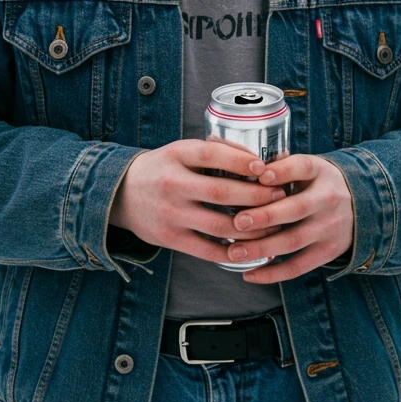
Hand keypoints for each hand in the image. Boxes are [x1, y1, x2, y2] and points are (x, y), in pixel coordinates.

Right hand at [108, 139, 288, 263]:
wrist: (121, 193)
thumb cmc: (162, 168)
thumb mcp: (180, 150)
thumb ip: (213, 151)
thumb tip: (254, 159)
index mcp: (176, 155)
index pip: (212, 154)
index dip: (241, 160)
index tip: (264, 168)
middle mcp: (172, 184)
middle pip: (221, 191)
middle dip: (256, 195)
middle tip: (280, 195)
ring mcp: (171, 214)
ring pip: (220, 225)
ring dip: (252, 227)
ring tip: (273, 223)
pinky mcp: (170, 239)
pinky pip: (208, 249)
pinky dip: (233, 251)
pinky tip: (252, 248)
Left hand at [217, 153, 354, 283]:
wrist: (362, 205)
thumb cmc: (317, 183)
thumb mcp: (307, 166)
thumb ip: (278, 164)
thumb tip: (232, 151)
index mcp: (319, 171)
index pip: (302, 167)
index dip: (281, 171)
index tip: (259, 175)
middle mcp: (327, 198)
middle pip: (296, 208)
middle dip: (265, 216)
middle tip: (236, 221)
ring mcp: (329, 227)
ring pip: (294, 240)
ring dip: (262, 248)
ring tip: (234, 251)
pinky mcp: (328, 251)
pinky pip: (299, 266)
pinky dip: (273, 273)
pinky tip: (249, 273)